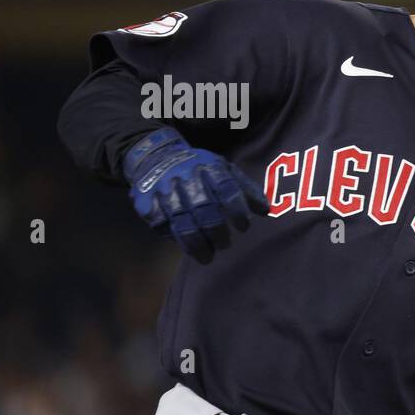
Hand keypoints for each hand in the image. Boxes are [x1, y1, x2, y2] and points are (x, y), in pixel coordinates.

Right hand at [123, 127, 269, 262]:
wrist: (157, 158)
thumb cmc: (200, 169)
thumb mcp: (225, 169)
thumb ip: (246, 189)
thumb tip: (266, 210)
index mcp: (209, 168)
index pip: (227, 190)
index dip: (237, 211)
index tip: (244, 227)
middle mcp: (186, 178)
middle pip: (205, 210)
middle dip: (217, 231)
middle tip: (225, 244)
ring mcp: (165, 191)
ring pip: (182, 223)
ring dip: (197, 244)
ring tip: (208, 256)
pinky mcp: (148, 204)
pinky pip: (163, 227)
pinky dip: (176, 240)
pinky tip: (188, 247)